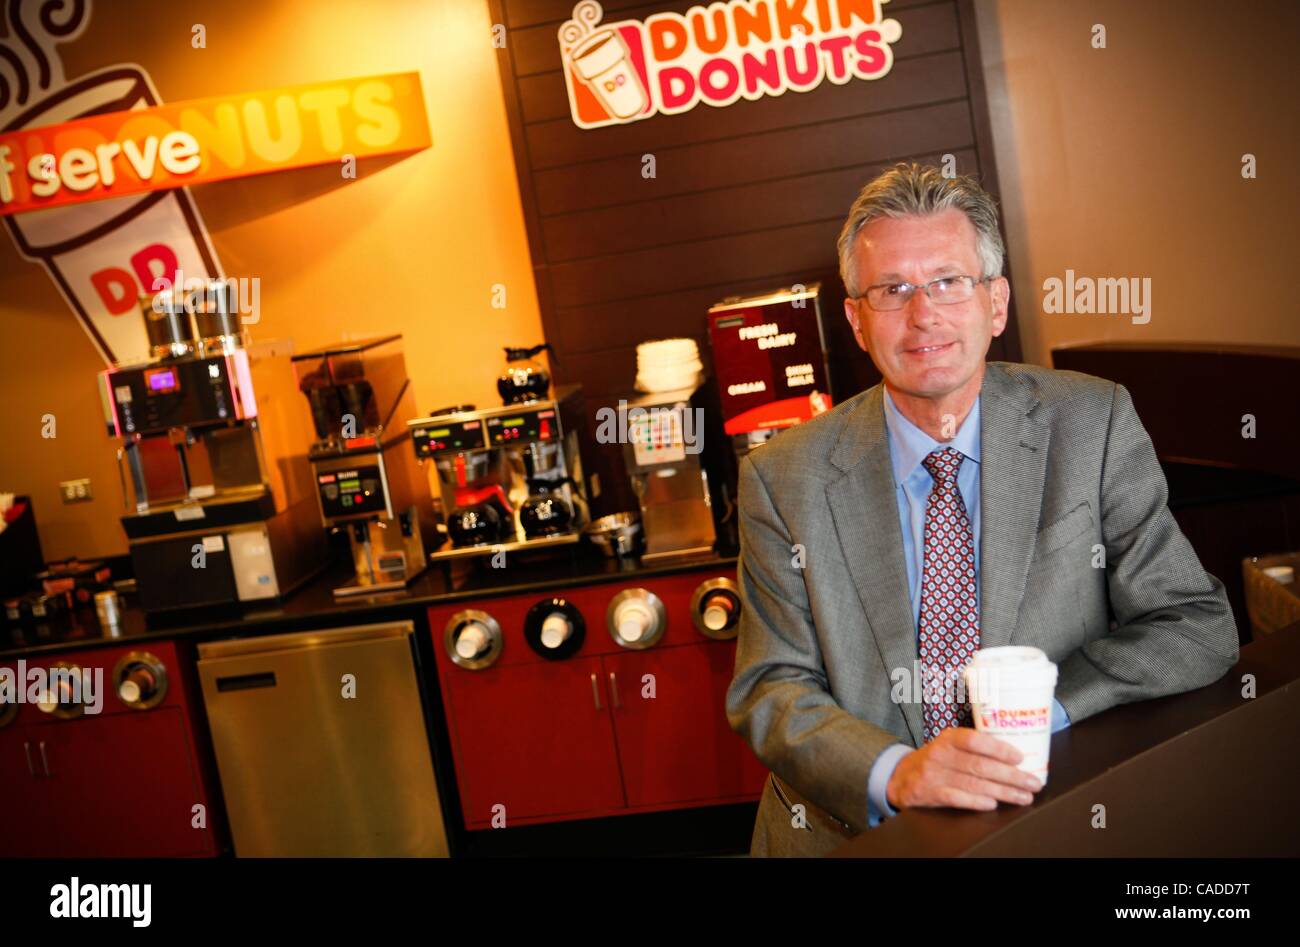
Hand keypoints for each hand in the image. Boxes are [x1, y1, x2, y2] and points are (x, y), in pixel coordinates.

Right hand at [886, 727, 1041, 811]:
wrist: (902, 776)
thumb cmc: (937, 759)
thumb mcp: (950, 745)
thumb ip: (975, 747)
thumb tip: (1015, 754)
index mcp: (949, 738)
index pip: (975, 740)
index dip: (998, 748)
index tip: (1019, 757)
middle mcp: (941, 754)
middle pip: (980, 766)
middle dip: (1011, 776)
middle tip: (1032, 783)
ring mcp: (934, 774)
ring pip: (973, 784)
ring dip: (1002, 792)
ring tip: (1023, 797)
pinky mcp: (930, 793)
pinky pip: (956, 798)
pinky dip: (975, 802)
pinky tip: (992, 804)